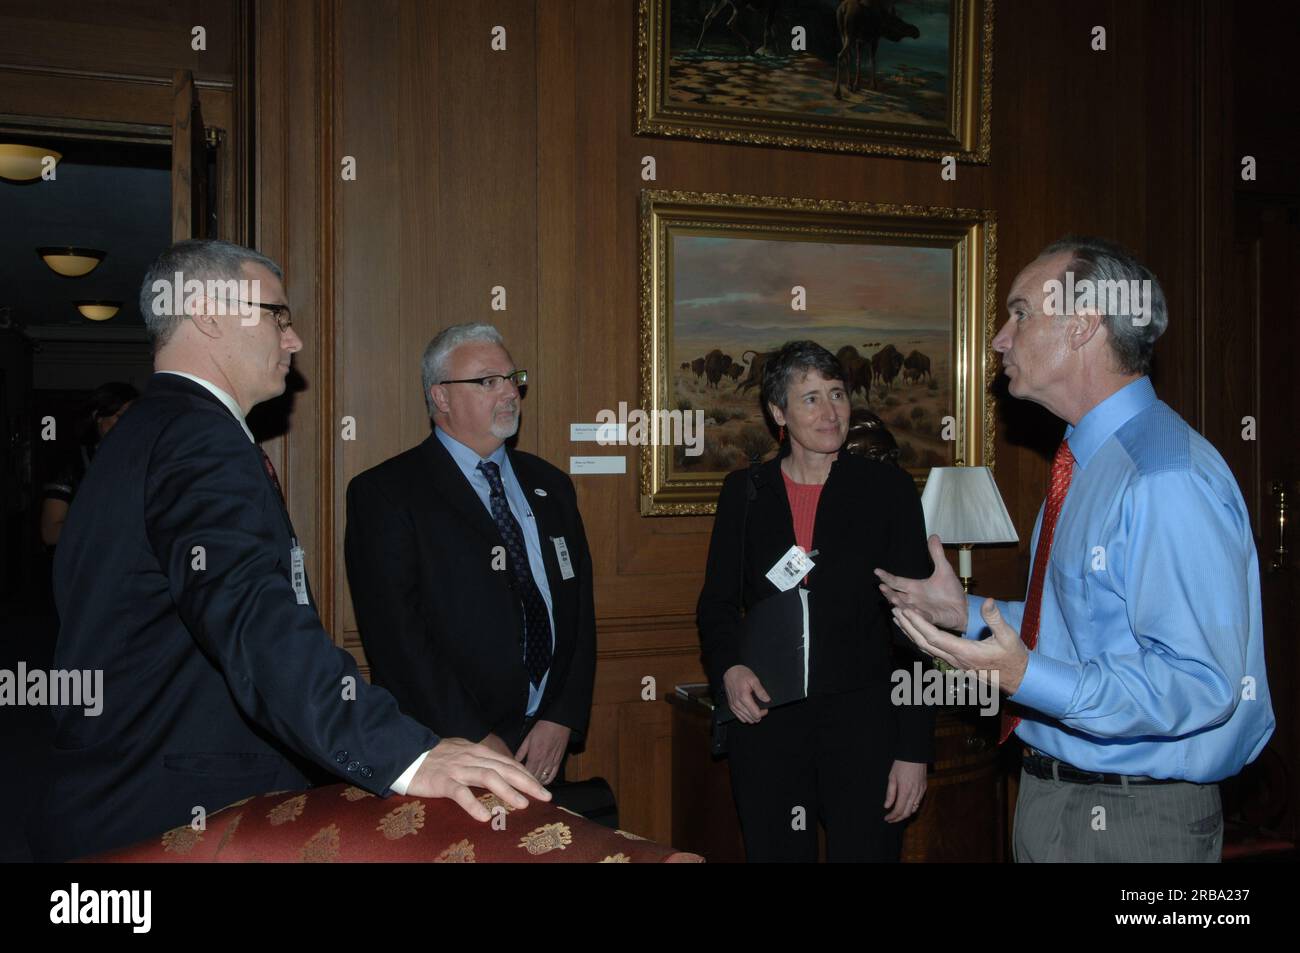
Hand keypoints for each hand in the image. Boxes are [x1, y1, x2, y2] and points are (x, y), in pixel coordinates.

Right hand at [404, 737, 550, 821]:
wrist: (405, 755)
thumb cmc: (435, 757)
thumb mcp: (462, 752)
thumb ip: (480, 760)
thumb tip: (502, 771)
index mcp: (478, 751)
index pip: (508, 762)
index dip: (526, 774)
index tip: (541, 787)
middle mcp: (471, 757)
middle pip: (505, 768)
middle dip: (527, 782)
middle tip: (544, 796)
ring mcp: (457, 768)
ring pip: (488, 777)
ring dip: (508, 791)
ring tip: (523, 805)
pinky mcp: (442, 781)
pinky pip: (460, 793)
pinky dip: (473, 805)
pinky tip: (484, 817)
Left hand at [515, 719, 570, 784]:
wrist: (558, 723)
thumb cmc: (543, 728)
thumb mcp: (528, 738)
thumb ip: (521, 751)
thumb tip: (514, 760)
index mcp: (534, 756)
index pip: (527, 773)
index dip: (521, 780)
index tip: (516, 782)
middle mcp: (543, 762)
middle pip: (535, 778)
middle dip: (528, 783)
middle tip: (521, 786)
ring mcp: (552, 763)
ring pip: (544, 779)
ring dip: (537, 783)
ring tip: (530, 785)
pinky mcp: (559, 761)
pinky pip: (553, 775)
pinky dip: (547, 780)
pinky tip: (542, 781)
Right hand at [723, 665, 770, 723]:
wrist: (730, 672)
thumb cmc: (741, 674)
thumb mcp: (754, 679)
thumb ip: (761, 691)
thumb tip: (767, 700)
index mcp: (744, 697)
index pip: (756, 714)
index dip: (763, 712)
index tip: (765, 708)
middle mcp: (737, 704)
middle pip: (751, 718)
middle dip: (759, 715)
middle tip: (762, 708)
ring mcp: (733, 706)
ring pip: (746, 719)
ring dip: (752, 717)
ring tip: (756, 709)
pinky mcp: (731, 706)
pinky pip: (739, 718)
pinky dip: (746, 717)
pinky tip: (749, 711)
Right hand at [875, 534, 968, 631]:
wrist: (963, 608)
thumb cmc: (950, 591)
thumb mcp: (944, 570)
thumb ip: (936, 554)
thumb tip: (933, 535)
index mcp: (915, 587)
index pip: (897, 582)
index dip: (887, 577)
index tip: (877, 571)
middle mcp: (914, 599)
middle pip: (896, 596)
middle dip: (888, 592)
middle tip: (881, 586)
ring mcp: (921, 610)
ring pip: (906, 608)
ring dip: (898, 604)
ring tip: (892, 598)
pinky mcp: (931, 618)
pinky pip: (922, 617)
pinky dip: (916, 615)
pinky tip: (911, 611)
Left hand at [883, 760, 926, 822]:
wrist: (915, 754)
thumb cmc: (901, 764)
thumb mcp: (892, 777)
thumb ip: (890, 793)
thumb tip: (887, 806)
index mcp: (905, 791)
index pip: (899, 810)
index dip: (892, 816)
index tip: (886, 818)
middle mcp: (914, 793)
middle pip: (907, 813)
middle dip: (898, 818)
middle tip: (890, 819)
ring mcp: (921, 791)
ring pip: (914, 809)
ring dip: (905, 814)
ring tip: (896, 815)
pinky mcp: (924, 788)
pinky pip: (918, 802)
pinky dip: (912, 808)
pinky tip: (906, 807)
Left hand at [892, 598, 1028, 695]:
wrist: (1019, 679)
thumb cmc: (1014, 657)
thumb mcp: (1009, 636)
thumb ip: (996, 619)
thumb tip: (989, 601)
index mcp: (965, 652)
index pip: (934, 637)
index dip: (918, 624)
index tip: (906, 611)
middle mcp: (955, 660)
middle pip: (924, 643)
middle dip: (908, 627)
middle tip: (895, 610)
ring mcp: (954, 664)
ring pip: (926, 649)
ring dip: (910, 633)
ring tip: (898, 619)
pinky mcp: (955, 665)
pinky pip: (932, 652)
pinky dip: (920, 641)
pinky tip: (914, 633)